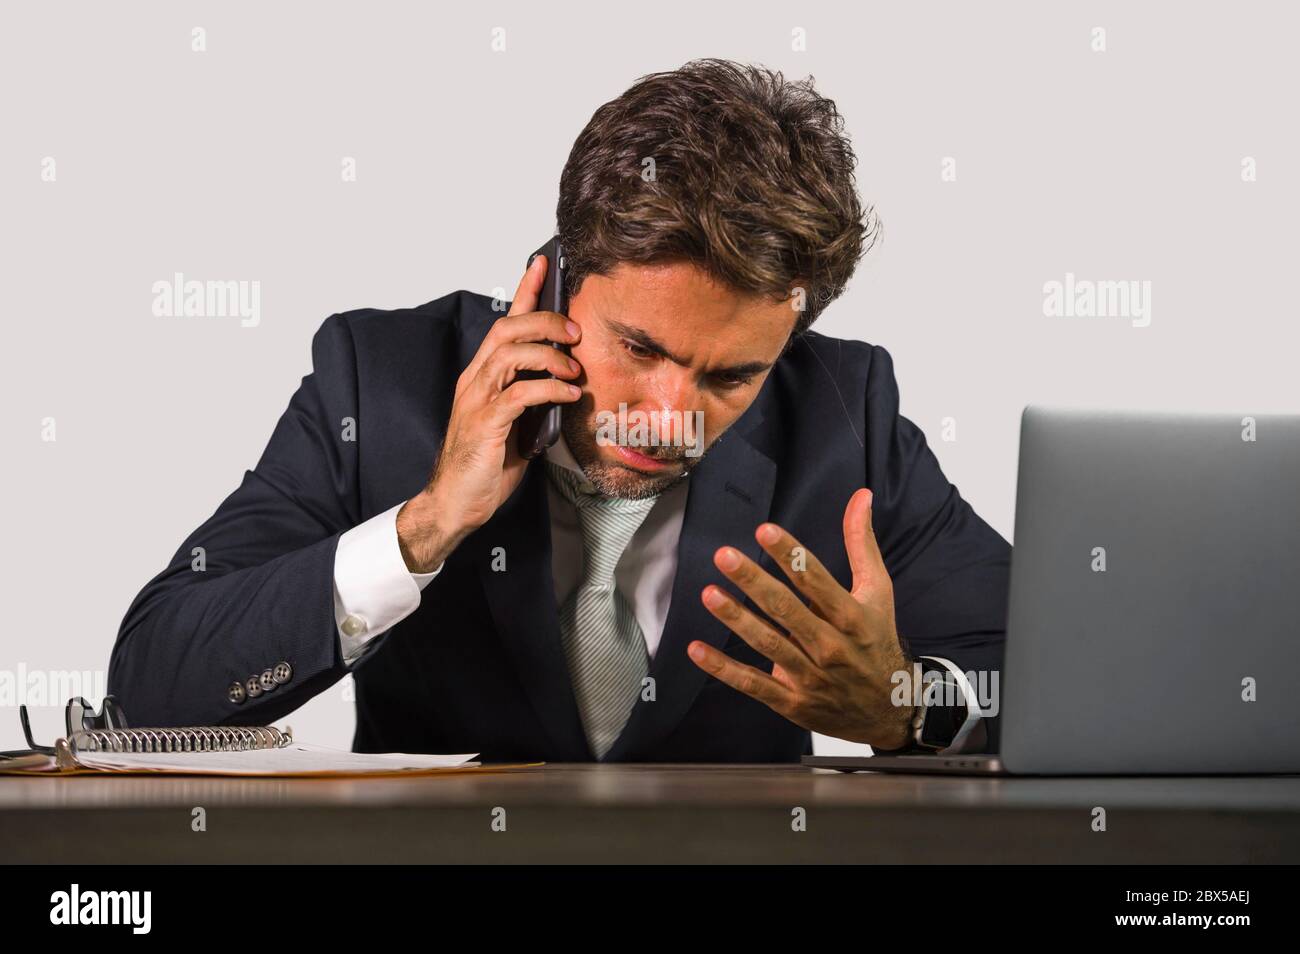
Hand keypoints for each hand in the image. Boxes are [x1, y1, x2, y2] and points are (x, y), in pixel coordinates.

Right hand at [397, 254, 583, 571]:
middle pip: (508, 328)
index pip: (505, 322)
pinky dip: (549, 389)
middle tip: (575, 330)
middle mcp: (476, 380)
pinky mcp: (485, 424)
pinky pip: (519, 393)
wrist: (455, 503)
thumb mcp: (517, 426)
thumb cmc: (485, 467)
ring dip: (548, 354)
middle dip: (545, 320)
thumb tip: (568, 386)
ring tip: (574, 369)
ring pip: (510, 353)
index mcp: (483, 376)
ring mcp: (477, 400)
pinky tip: (569, 395)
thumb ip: (534, 401)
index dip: (525, 291)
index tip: (543, 264)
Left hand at [687, 488, 916, 747]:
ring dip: (736, 619)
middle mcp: (830, 645)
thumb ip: (861, 543)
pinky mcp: (793, 702)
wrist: (890, 710)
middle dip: (754, 582)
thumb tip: (861, 495)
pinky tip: (697, 649)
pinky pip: (753, 684)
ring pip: (768, 644)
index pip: (816, 580)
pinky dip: (724, 669)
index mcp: (851, 616)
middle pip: (787, 609)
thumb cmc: (878, 640)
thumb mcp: (878, 591)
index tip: (765, 530)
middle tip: (724, 556)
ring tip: (709, 593)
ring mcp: (810, 676)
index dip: (791, 555)